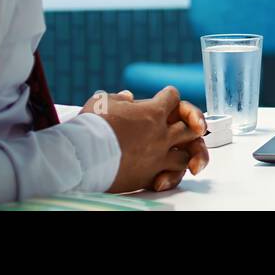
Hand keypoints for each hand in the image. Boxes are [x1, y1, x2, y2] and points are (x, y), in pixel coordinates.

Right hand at [91, 86, 209, 193]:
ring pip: (186, 155)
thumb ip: (119, 99)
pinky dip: (171, 177)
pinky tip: (165, 175)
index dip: (168, 96)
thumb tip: (127, 97)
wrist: (83, 156)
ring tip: (179, 153)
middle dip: (191, 125)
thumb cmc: (91, 126)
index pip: (173, 97)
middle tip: (188, 127)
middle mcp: (161, 134)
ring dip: (185, 154)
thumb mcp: (102, 102)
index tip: (164, 98)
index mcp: (152, 112)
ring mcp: (158, 157)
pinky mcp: (150, 177)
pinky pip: (172, 178)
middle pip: (191, 127)